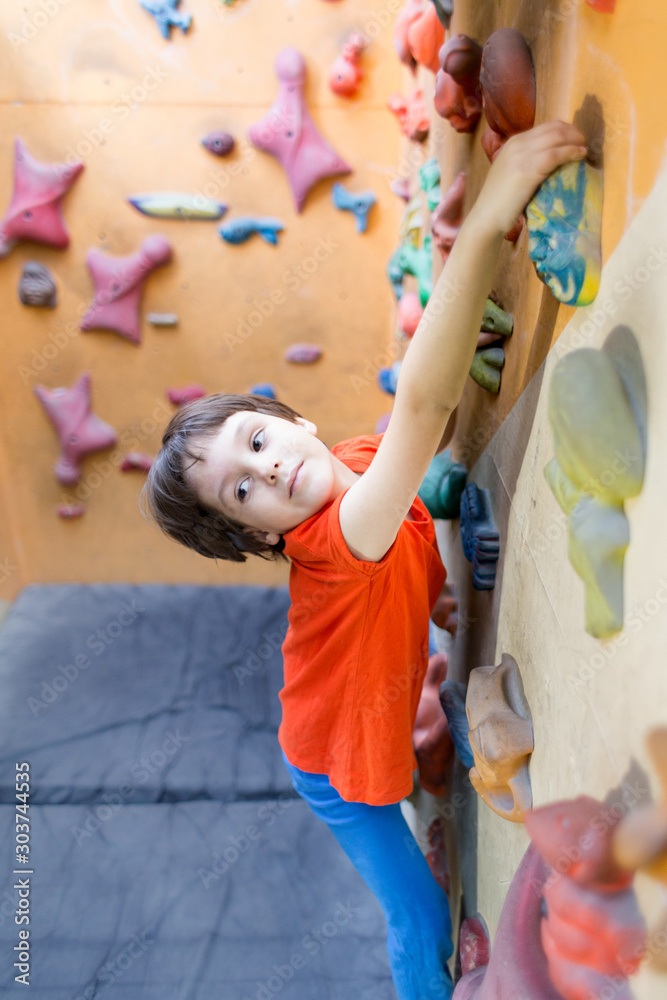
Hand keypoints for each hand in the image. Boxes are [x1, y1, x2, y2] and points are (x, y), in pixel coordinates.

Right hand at [472, 121, 587, 236]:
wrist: (486, 217)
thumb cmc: (500, 203)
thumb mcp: (512, 174)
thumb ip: (527, 163)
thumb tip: (550, 163)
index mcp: (513, 143)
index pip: (545, 127)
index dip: (565, 130)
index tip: (576, 139)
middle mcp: (517, 144)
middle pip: (553, 128)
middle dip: (573, 133)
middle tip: (584, 143)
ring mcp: (522, 155)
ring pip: (557, 137)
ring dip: (575, 140)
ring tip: (585, 149)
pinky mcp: (528, 169)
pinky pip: (556, 154)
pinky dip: (571, 152)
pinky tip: (580, 155)